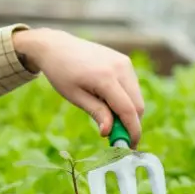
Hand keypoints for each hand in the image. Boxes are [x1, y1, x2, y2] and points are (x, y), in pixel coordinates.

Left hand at [13, 28, 144, 146]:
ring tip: (107, 114)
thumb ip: (96, 113)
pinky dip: (126, 98)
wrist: (56, 46)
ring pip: (137, 96)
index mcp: (105, 77)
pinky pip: (132, 86)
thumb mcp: (75, 96)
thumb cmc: (61, 73)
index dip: (132, 131)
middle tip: (117, 137)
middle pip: (137, 104)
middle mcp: (120, 67)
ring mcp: (124, 62)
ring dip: (129, 111)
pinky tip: (107, 100)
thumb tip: (109, 132)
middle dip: (132, 123)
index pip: (128, 110)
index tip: (130, 146)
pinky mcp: (124, 60)